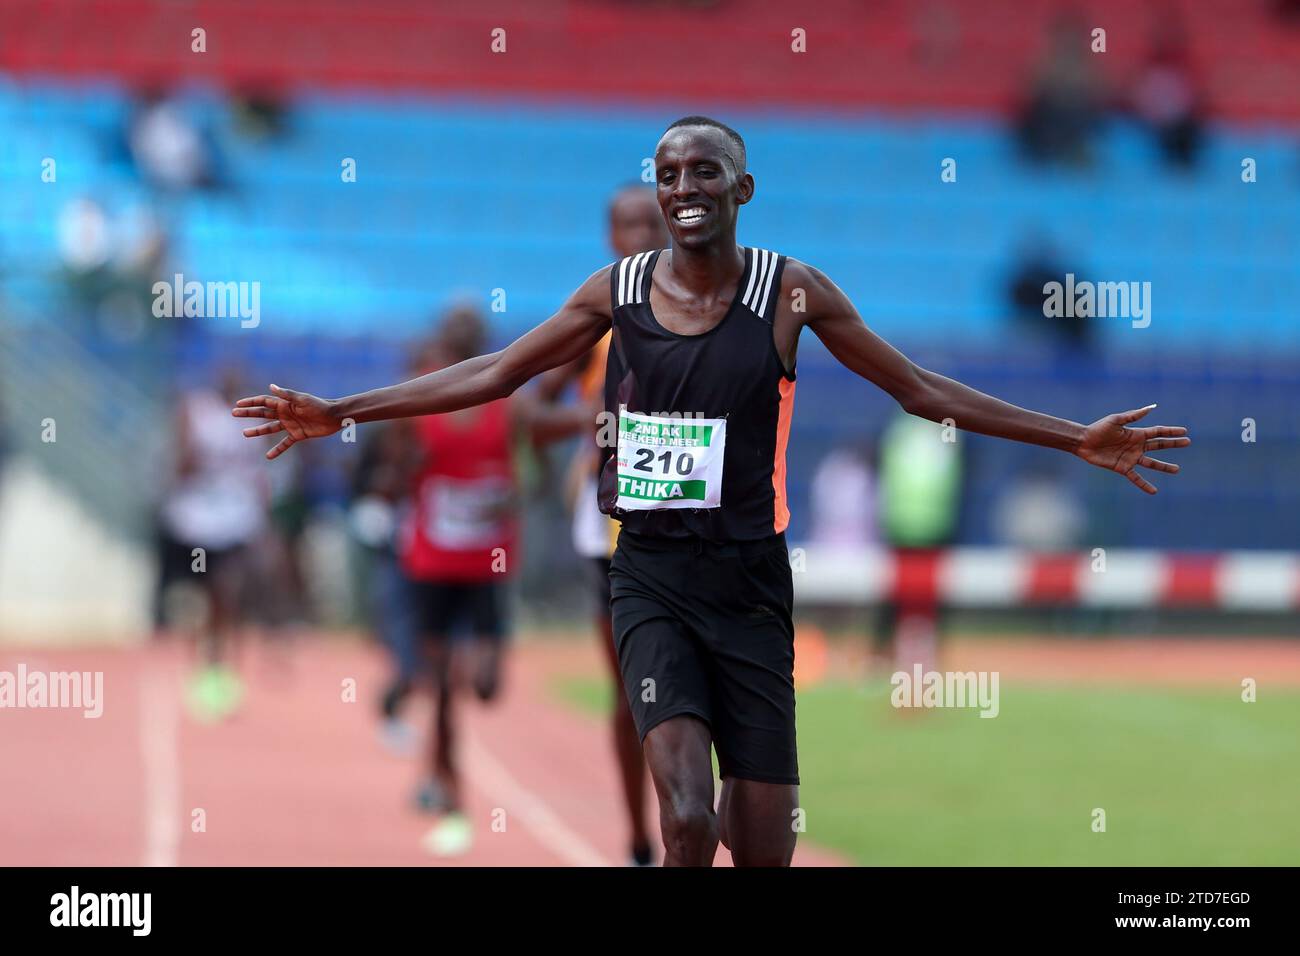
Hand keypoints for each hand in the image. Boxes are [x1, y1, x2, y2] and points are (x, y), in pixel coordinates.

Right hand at [231, 384, 341, 459]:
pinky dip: (277, 450)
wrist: (334, 417)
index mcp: (284, 403)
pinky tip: (268, 456)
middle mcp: (285, 413)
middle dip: (248, 413)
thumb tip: (271, 387)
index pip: (263, 401)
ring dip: (258, 431)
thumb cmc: (318, 405)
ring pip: (270, 428)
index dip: (251, 402)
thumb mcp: (302, 399)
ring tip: (245, 434)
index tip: (238, 404)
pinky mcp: (298, 435)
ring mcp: (290, 425)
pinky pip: (285, 444)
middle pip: (263, 414)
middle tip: (233, 413)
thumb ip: (286, 394)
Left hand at [1075, 404, 1189, 493]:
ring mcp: (1130, 457)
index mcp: (1136, 433)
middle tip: (1188, 443)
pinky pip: (1136, 477)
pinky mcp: (1122, 468)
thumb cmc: (1098, 429)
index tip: (1185, 431)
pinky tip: (1154, 491)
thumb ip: (1133, 415)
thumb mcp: (1116, 420)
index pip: (1158, 432)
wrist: (1084, 442)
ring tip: (1177, 470)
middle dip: (1173, 444)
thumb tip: (1152, 407)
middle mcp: (1136, 446)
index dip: (1171, 432)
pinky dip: (1144, 484)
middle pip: (1159, 445)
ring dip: (1164, 467)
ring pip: (1151, 463)